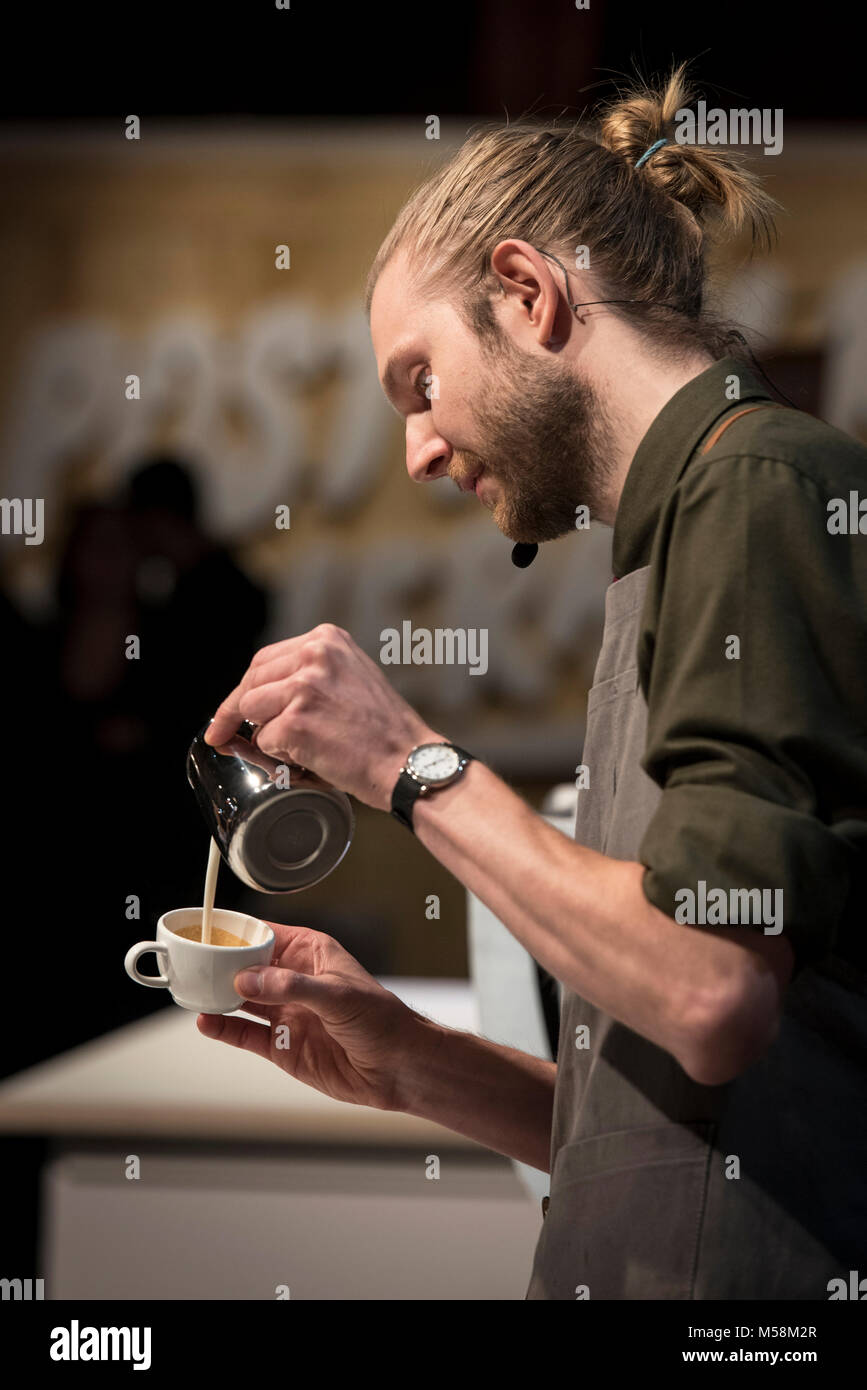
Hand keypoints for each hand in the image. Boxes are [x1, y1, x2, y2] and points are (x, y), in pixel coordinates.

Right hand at [196, 921, 429, 1111]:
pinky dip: (224, 1028)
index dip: (237, 932)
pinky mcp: (282, 1046)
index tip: (208, 930)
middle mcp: (293, 981)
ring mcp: (286, 1014)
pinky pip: (245, 1034)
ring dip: (217, 996)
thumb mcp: (337, 994)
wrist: (398, 1067)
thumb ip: (291, 987)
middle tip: (190, 963)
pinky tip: (206, 1022)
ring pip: (241, 1000)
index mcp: (310, 953)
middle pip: (246, 967)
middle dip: (219, 965)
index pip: (265, 935)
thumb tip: (247, 980)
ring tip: (190, 990)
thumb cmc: (381, 1019)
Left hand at [204, 623, 437, 810]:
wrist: (409, 761)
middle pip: (250, 683)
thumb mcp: (349, 681)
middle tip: (224, 736)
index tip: (230, 711)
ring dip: (268, 735)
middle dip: (236, 713)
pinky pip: (264, 742)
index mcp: (327, 639)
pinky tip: (314, 757)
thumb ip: (306, 679)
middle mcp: (314, 654)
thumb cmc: (382, 732)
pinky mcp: (296, 720)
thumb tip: (248, 703)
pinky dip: (282, 757)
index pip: (264, 660)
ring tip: (305, 746)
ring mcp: (304, 686)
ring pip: (250, 712)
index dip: (246, 689)